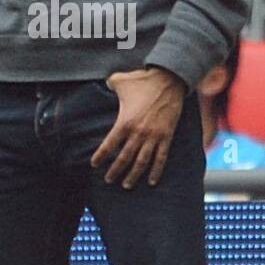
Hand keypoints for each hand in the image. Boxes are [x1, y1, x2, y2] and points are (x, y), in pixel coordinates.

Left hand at [90, 66, 184, 187]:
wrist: (169, 79)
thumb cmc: (143, 79)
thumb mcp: (120, 80)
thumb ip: (109, 84)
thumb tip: (103, 83)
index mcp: (125, 121)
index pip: (109, 145)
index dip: (100, 157)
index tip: (95, 165)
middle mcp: (138, 132)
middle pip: (124, 158)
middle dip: (115, 171)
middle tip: (109, 180)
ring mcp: (153, 136)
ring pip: (141, 162)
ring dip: (133, 175)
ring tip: (126, 185)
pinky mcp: (166, 136)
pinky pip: (161, 158)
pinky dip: (156, 171)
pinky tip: (151, 181)